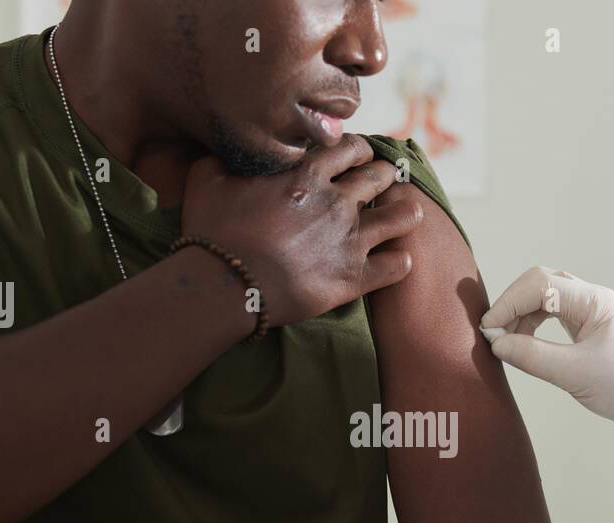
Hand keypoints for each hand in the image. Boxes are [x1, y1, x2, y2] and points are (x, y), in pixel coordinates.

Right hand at [180, 135, 422, 327]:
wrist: (224, 285)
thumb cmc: (213, 231)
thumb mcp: (208, 178)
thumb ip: (226, 155)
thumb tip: (227, 145)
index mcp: (308, 173)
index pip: (351, 148)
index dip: (358, 150)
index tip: (358, 156)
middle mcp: (337, 202)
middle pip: (381, 177)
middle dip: (385, 176)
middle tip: (383, 182)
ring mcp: (350, 241)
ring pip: (402, 217)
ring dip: (405, 212)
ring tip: (404, 214)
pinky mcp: (354, 279)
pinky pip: (398, 266)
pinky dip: (401, 261)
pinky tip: (396, 259)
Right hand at [480, 266, 613, 439]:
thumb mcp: (574, 374)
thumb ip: (533, 356)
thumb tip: (497, 343)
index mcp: (594, 301)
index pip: (540, 285)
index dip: (509, 303)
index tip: (490, 330)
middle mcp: (591, 298)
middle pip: (539, 283)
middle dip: (512, 304)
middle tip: (493, 334)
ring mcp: (588, 311)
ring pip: (543, 297)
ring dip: (519, 315)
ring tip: (505, 341)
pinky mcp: (585, 326)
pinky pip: (550, 313)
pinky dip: (530, 324)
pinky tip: (522, 342)